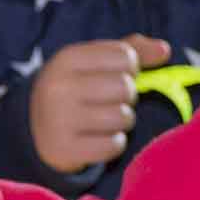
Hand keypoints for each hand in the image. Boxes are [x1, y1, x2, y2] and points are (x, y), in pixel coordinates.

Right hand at [30, 35, 171, 173]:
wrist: (35, 129)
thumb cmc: (76, 90)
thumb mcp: (95, 63)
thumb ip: (132, 51)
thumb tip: (165, 50)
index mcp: (67, 58)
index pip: (125, 55)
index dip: (131, 68)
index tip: (116, 75)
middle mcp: (59, 87)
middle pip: (125, 87)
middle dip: (127, 96)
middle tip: (111, 101)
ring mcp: (59, 119)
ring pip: (123, 117)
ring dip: (123, 121)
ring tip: (107, 120)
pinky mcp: (65, 149)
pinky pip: (114, 145)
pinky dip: (114, 144)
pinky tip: (99, 139)